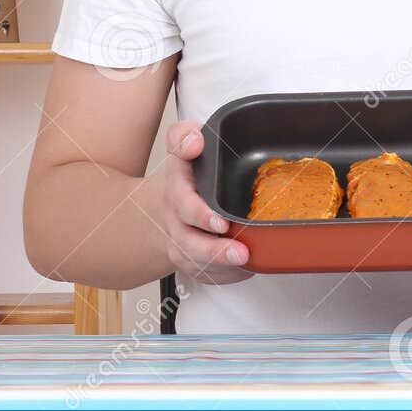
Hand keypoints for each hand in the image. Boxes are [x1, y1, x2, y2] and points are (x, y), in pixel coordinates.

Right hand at [152, 120, 252, 284]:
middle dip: (214, 249)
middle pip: (189, 241)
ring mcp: (181, 244)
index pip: (182, 199)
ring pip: (197, 263)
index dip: (199, 214)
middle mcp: (175, 220)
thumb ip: (185, 135)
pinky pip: (206, 275)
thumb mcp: (182, 144)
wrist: (166, 206)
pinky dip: (226, 275)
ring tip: (245, 262)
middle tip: (239, 251)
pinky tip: (245, 268)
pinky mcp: (191, 262)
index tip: (220, 222)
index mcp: (177, 188)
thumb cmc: (187, 175)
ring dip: (221, 266)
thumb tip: (195, 141)